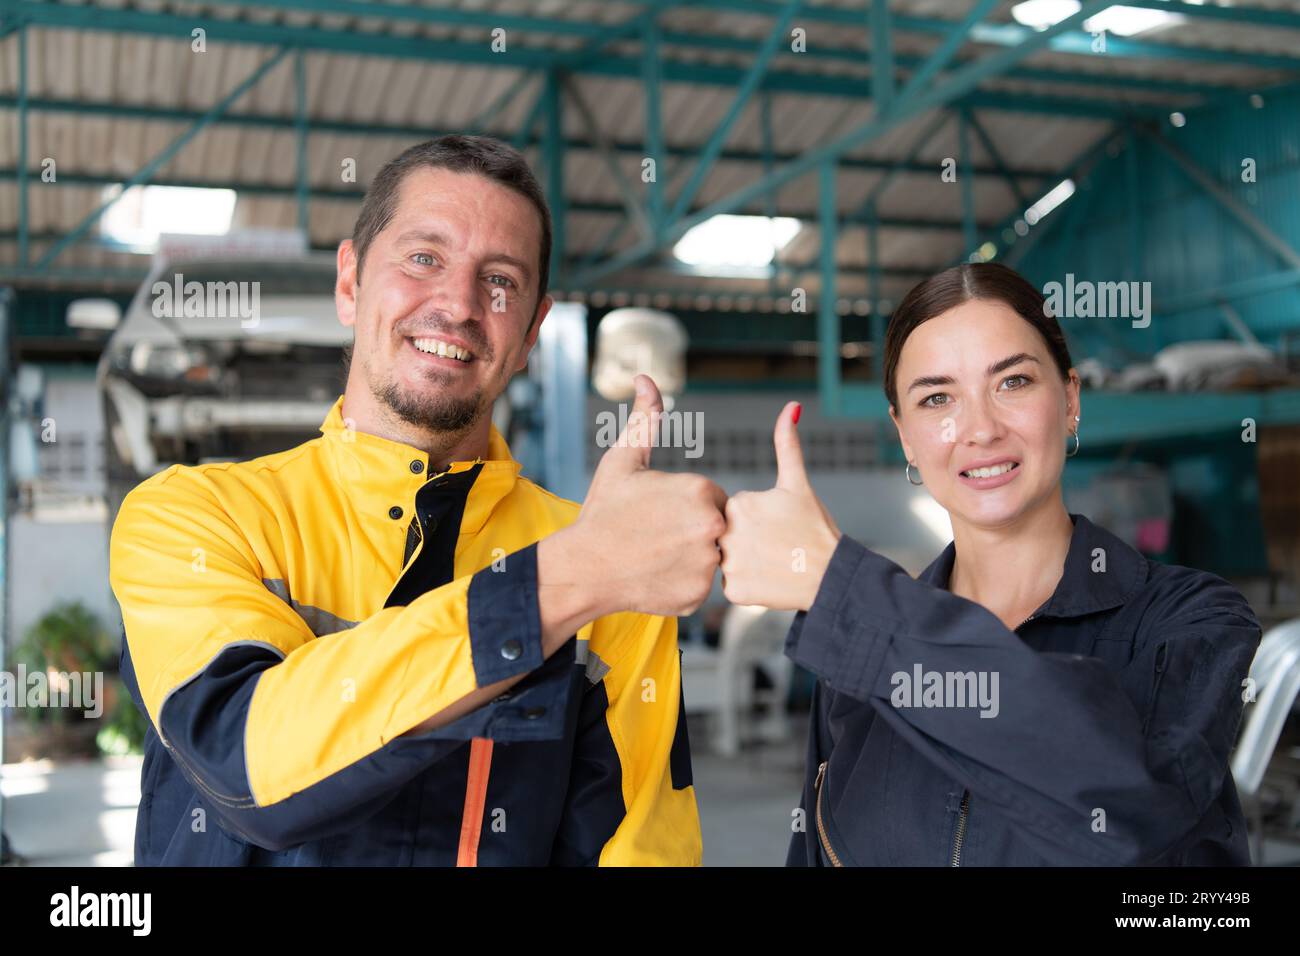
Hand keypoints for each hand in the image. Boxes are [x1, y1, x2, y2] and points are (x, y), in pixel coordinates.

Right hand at [551, 374, 726, 619]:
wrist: (584, 567)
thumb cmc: (603, 511)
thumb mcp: (623, 459)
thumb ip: (646, 418)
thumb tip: (646, 379)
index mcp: (701, 491)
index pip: (712, 497)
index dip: (684, 505)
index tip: (658, 513)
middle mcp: (712, 527)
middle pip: (715, 527)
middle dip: (691, 530)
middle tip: (656, 536)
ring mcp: (707, 565)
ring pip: (709, 557)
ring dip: (689, 556)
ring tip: (655, 555)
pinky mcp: (699, 596)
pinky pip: (701, 585)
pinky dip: (682, 582)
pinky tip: (656, 574)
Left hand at [719, 402, 840, 610]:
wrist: (831, 576)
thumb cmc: (815, 527)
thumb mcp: (797, 483)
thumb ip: (787, 444)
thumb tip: (791, 406)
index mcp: (738, 504)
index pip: (735, 510)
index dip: (757, 518)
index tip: (777, 525)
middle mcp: (726, 533)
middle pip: (728, 533)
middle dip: (749, 539)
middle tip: (777, 546)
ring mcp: (728, 565)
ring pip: (727, 559)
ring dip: (746, 561)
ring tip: (773, 562)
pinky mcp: (733, 592)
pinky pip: (731, 585)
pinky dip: (748, 584)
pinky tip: (768, 579)